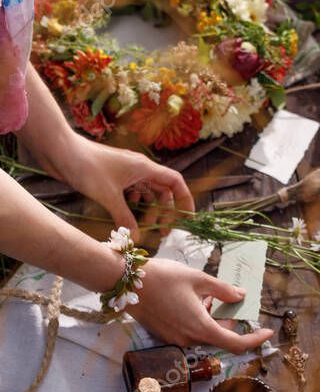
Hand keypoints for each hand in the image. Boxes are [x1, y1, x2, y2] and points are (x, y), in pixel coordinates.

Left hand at [57, 135, 193, 241]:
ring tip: (142, 228)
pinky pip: (131, 194)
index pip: (175, 182)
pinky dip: (132, 206)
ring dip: (147, 211)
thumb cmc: (87, 167)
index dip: (184, 199)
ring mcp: (126, 173)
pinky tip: (124, 215)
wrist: (60, 151)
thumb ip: (125, 219)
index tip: (186, 218)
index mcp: (145, 168)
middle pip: (162, 191)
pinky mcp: (113, 178)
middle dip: (164, 212)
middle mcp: (139, 169)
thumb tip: (136, 239)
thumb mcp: (108, 197)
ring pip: (146, 194)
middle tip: (161, 232)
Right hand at [129, 259, 273, 352]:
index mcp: (201, 328)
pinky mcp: (165, 335)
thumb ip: (223, 290)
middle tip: (234, 299)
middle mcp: (189, 339)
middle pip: (220, 337)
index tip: (268, 332)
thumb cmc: (163, 278)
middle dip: (230, 320)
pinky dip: (199, 319)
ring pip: (204, 333)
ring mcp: (175, 339)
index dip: (255, 340)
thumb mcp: (198, 279)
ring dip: (213, 318)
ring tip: (209, 294)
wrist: (126, 281)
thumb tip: (241, 295)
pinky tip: (195, 299)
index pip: (236, 344)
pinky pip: (190, 331)